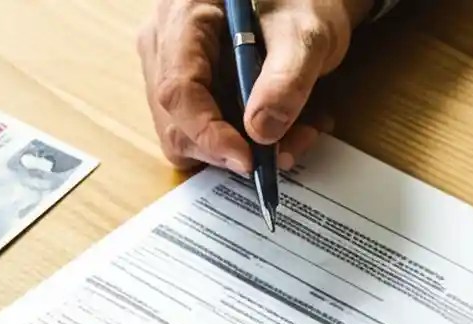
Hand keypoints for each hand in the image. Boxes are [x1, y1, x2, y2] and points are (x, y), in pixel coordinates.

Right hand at [138, 0, 373, 171]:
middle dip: (229, 150)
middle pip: (175, 122)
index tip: (248, 159)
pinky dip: (246, 143)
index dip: (209, 134)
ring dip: (243, 151)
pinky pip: (206, 134)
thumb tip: (261, 133)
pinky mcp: (193, 89)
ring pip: (189, 137)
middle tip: (284, 153)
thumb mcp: (305, 34)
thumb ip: (287, 79)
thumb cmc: (303, 1)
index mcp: (184, 16)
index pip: (178, 89)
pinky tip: (286, 126)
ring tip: (297, 133)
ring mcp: (174, 68)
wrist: (306, 0)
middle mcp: (166, 43)